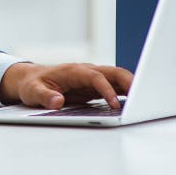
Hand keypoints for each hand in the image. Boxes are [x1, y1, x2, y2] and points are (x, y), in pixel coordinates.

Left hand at [0, 62, 132, 109]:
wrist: (30, 79)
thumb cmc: (32, 84)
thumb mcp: (33, 92)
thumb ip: (45, 96)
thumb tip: (57, 102)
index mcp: (73, 71)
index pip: (95, 77)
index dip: (106, 89)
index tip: (114, 104)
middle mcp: (85, 71)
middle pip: (112, 72)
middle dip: (128, 82)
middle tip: (141, 97)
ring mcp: (91, 78)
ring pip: (116, 77)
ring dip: (130, 86)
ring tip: (144, 100)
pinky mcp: (94, 86)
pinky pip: (114, 86)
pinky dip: (126, 92)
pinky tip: (135, 101)